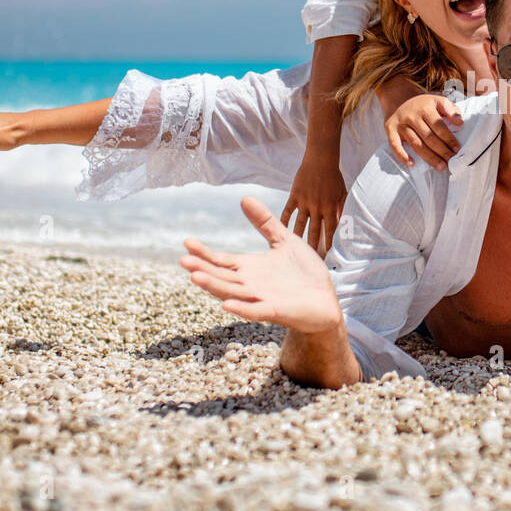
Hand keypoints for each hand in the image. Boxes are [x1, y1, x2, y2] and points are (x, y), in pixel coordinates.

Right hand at [181, 196, 341, 333]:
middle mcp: (250, 285)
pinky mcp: (277, 312)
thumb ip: (265, 222)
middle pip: (221, 276)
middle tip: (183, 260)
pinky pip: (256, 311)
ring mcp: (261, 299)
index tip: (187, 243)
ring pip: (232, 293)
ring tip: (195, 277)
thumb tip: (244, 198)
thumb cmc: (304, 273)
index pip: (221, 260)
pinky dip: (242, 308)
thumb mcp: (284, 241)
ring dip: (214, 286)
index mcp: (250, 268)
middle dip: (203, 268)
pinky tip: (227, 304)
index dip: (204, 252)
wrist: (326, 299)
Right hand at [281, 156, 346, 256]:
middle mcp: (317, 207)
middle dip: (313, 246)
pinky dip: (284, 221)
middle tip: (310, 259)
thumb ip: (342, 208)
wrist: (320, 159)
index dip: (329, 244)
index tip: (328, 256)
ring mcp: (305, 202)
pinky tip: (282, 230)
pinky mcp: (294, 196)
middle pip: (314, 231)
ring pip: (300, 224)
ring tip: (295, 249)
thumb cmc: (334, 176)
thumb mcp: (342, 192)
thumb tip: (344, 223)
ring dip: (298, 238)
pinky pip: (288, 211)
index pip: (331, 231)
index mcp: (330, 207)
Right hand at [386, 93, 462, 170]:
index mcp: (425, 108)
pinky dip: (402, 155)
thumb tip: (460, 122)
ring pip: (416, 143)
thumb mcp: (437, 100)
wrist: (397, 98)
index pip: (439, 126)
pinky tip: (411, 164)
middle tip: (450, 161)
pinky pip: (395, 145)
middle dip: (441, 151)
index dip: (449, 139)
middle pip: (429, 137)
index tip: (457, 149)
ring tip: (440, 166)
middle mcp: (412, 116)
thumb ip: (451, 109)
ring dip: (428, 157)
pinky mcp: (390, 130)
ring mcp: (400, 124)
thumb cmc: (422, 104)